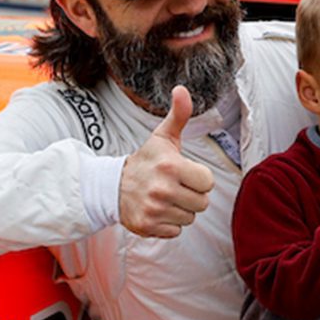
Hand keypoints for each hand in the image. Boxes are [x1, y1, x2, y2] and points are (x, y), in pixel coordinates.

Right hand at [118, 85, 214, 238]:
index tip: (183, 173)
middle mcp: (163, 189)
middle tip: (175, 187)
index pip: (208, 182)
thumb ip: (178, 114)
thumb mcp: (162, 137)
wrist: (112, 186)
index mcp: (170, 166)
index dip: (198, 178)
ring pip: (189, 218)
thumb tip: (182, 89)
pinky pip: (176, 231)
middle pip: (202, 203)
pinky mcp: (148, 226)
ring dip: (181, 210)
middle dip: (192, 196)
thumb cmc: (146, 161)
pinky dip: (169, 224)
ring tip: (165, 198)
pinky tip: (158, 211)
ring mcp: (154, 210)